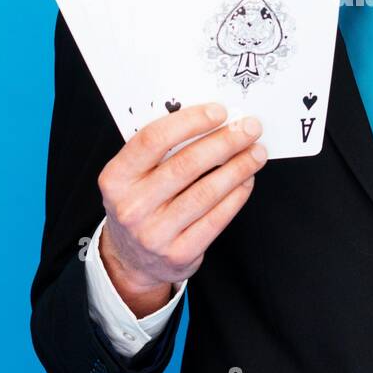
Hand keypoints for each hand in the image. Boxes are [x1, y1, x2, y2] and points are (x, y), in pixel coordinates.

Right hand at [97, 103, 265, 303]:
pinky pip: (216, 219)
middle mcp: (132, 206)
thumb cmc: (140, 205)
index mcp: (116, 178)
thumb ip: (160, 150)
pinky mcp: (179, 253)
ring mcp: (154, 233)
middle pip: (186, 164)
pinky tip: (247, 180)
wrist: (131, 260)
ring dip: (238, 168)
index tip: (219, 111)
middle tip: (249, 128)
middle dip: (224, 142)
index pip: (153, 139)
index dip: (190, 122)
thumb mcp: (133, 177)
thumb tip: (211, 121)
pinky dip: (236, 195)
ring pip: (206, 192)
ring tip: (256, 153)